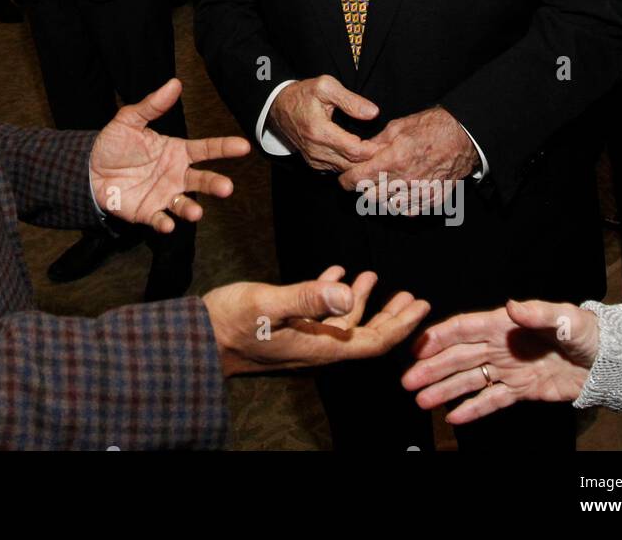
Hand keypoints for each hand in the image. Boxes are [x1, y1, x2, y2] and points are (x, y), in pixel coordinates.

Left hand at [89, 78, 242, 231]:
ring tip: (195, 212)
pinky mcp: (148, 212)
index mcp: (177, 152)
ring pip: (185, 204)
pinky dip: (165, 223)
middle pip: (201, 180)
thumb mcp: (130, 119)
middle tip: (227, 188)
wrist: (89, 169)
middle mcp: (176, 175)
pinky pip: (160, 219)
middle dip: (215, 184)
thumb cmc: (114, 144)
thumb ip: (153, 104)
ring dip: (191, 209)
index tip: (243, 146)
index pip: (205, 149)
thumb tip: (174, 83)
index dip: (224, 147)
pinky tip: (167, 225)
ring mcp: (164, 195)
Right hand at [204, 267, 429, 375]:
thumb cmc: (231, 323)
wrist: (200, 340)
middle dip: (390, 316)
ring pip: (342, 323)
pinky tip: (332, 273)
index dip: (400, 325)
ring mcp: (301, 339)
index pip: (373, 341)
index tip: (421, 306)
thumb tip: (348, 292)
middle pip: (364, 335)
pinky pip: (318, 314)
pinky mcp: (285, 328)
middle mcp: (316, 347)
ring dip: (361, 301)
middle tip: (412, 297)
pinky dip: (330, 294)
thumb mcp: (270, 304)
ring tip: (372, 277)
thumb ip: (309, 296)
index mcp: (320, 346)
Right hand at [266, 76, 379, 172]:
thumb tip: (373, 113)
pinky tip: (363, 156)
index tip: (389, 143)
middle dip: (372, 159)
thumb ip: (351, 100)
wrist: (279, 107)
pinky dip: (351, 165)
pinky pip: (338, 169)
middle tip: (390, 151)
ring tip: (380, 154)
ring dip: (363, 164)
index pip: (355, 150)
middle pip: (353, 164)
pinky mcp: (314, 164)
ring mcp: (314, 159)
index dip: (375, 150)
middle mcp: (316, 150)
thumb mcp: (326, 86)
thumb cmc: (304, 93)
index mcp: (320, 131)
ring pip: (346, 170)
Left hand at [337, 106, 477, 206]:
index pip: (358, 180)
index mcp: (393, 160)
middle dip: (362, 189)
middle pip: (369, 196)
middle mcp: (405, 181)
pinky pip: (408, 211)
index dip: (346, 180)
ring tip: (382, 184)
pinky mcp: (433, 200)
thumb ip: (376, 143)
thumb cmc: (432, 127)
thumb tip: (360, 152)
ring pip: (387, 205)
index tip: (345, 178)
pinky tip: (401, 192)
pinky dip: (401, 204)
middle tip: (363, 180)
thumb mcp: (398, 126)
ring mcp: (420, 193)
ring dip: (381, 197)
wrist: (464, 136)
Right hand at [402, 299, 598, 423]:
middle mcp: (500, 346)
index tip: (416, 347)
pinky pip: (491, 401)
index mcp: (504, 324)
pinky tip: (453, 417)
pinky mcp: (520, 390)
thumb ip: (537, 313)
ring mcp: (508, 369)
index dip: (438, 337)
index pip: (463, 329)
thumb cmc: (587, 332)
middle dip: (431, 368)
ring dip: (443, 390)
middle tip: (408, 380)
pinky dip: (472, 410)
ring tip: (421, 400)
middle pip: (458, 357)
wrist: (608, 363)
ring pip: (468, 381)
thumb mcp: (565, 319)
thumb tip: (513, 306)